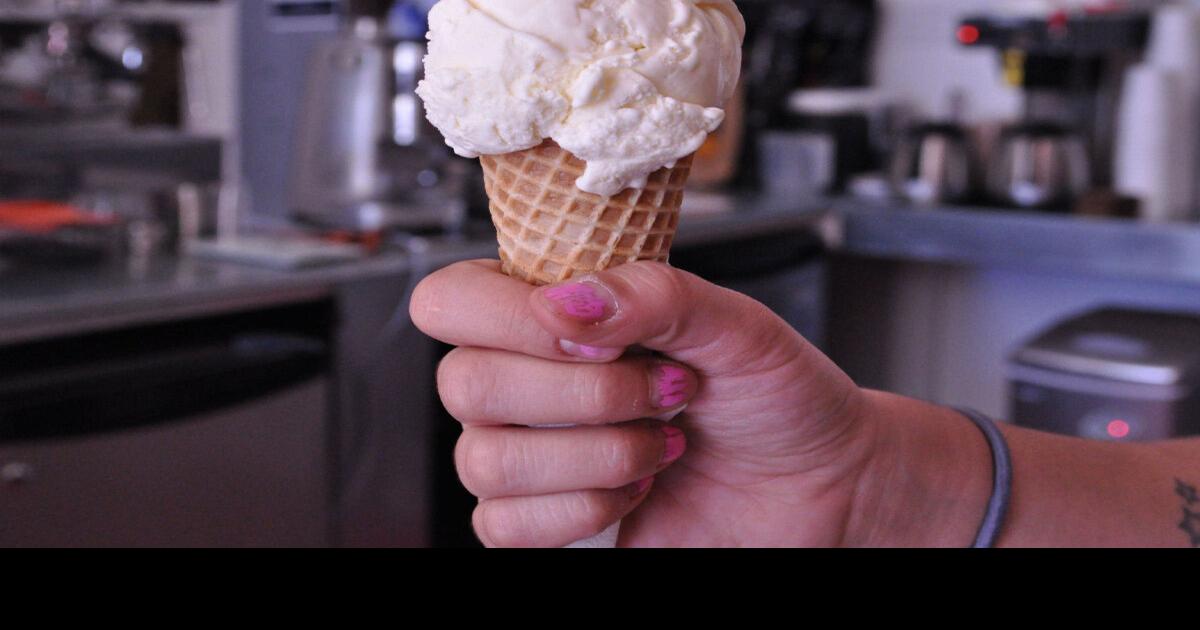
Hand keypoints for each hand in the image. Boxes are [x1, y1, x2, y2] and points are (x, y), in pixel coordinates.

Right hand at [410, 259, 875, 546]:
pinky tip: (635, 488)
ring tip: (660, 442)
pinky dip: (583, 510)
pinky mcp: (545, 517)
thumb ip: (654, 296)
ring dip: (596, 455)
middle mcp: (529, 376)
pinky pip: (503, 525)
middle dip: (583, 395)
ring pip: (485, 459)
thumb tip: (564, 303)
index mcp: (558, 308)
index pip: (451, 298)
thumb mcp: (737, 325)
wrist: (819, 484)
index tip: (599, 336)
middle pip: (464, 382)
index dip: (509, 318)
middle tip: (661, 390)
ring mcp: (532, 449)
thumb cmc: (778, 397)